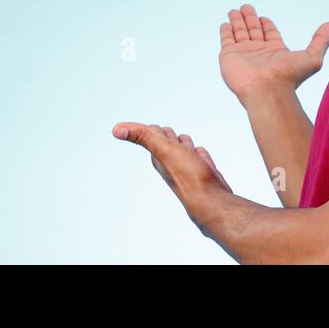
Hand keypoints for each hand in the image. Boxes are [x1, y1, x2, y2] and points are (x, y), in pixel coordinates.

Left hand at [111, 122, 231, 227]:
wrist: (212, 198)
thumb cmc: (188, 177)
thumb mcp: (163, 149)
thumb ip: (142, 136)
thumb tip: (116, 129)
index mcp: (158, 156)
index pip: (152, 133)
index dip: (159, 130)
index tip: (162, 135)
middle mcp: (169, 162)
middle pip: (168, 137)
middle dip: (175, 136)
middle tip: (178, 146)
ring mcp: (185, 166)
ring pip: (184, 145)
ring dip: (189, 145)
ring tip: (192, 154)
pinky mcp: (200, 170)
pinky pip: (199, 155)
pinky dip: (200, 154)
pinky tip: (201, 159)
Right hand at [218, 4, 328, 104]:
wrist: (267, 90)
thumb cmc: (289, 76)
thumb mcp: (313, 57)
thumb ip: (321, 40)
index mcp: (275, 50)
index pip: (269, 33)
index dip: (266, 24)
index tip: (263, 17)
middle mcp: (259, 51)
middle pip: (253, 30)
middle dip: (250, 18)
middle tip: (246, 7)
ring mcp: (243, 53)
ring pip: (239, 32)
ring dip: (237, 21)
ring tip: (235, 10)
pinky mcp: (229, 55)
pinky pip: (226, 40)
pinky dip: (225, 31)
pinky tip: (225, 24)